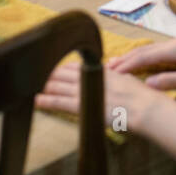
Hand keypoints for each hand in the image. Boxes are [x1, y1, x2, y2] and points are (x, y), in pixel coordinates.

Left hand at [36, 57, 164, 133]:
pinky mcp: (84, 106)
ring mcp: (86, 91)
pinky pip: (60, 102)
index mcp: (101, 71)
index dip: (63, 68)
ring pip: (59, 86)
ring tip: (32, 85)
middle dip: (49, 74)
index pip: (77, 67)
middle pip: (63, 74)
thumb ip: (117, 77)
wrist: (144, 107)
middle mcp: (91, 77)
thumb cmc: (141, 96)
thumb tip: (114, 75)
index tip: (53, 68)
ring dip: (45, 86)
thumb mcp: (128, 79)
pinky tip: (37, 100)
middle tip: (36, 75)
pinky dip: (47, 101)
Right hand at [107, 38, 175, 89]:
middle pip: (142, 51)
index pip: (143, 57)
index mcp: (175, 49)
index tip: (108, 74)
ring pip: (148, 51)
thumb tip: (147, 85)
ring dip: (131, 58)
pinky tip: (139, 64)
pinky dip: (143, 58)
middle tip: (103, 69)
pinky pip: (156, 53)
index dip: (125, 66)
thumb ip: (171, 81)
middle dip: (123, 60)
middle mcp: (173, 44)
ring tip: (115, 65)